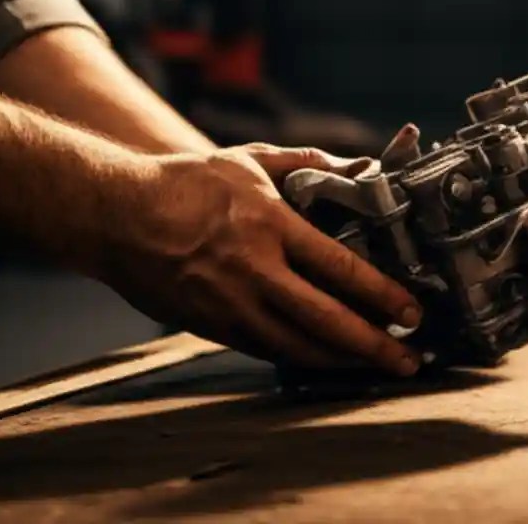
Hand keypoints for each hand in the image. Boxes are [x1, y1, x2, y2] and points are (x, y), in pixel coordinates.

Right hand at [101, 143, 422, 374]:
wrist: (115, 215)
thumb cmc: (186, 184)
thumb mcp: (251, 160)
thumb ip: (310, 163)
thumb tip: (363, 167)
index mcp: (269, 225)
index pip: (339, 268)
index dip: (382, 295)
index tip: (413, 312)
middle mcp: (252, 270)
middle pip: (325, 320)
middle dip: (374, 345)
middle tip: (409, 359)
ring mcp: (229, 304)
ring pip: (297, 346)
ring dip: (343, 361)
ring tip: (378, 366)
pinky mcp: (211, 326)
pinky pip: (267, 350)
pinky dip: (303, 358)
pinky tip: (329, 360)